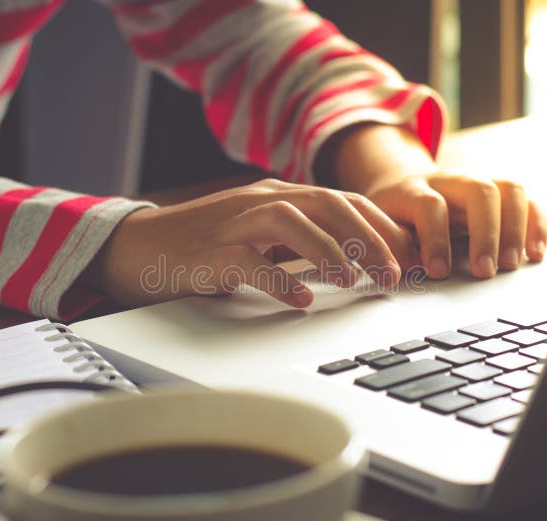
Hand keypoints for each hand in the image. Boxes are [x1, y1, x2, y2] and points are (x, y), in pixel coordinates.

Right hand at [86, 179, 409, 307]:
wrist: (139, 246)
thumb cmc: (206, 245)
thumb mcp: (260, 235)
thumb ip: (301, 240)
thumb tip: (355, 260)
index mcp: (278, 196)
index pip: (342, 201)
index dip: (381, 226)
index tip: (407, 256)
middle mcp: (261, 201)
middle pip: (327, 204)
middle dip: (368, 238)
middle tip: (392, 275)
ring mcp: (234, 223)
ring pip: (292, 222)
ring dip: (330, 251)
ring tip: (356, 282)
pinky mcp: (209, 253)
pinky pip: (249, 261)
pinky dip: (279, 278)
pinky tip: (302, 298)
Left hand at [318, 124, 546, 278]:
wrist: (398, 186)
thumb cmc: (389, 217)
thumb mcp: (376, 228)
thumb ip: (389, 246)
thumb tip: (400, 272)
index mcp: (412, 189)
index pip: (430, 205)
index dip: (435, 238)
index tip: (437, 272)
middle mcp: (449, 181)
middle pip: (480, 190)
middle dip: (487, 232)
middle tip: (486, 271)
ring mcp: (476, 183)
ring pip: (508, 189)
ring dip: (516, 228)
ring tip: (512, 265)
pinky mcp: (497, 193)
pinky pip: (526, 199)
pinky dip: (536, 224)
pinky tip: (535, 254)